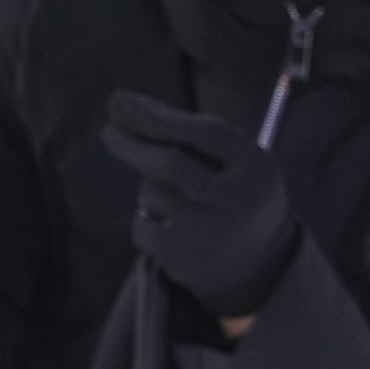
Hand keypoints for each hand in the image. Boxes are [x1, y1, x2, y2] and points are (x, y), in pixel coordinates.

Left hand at [98, 92, 299, 320]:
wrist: (259, 267)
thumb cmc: (233, 194)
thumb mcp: (229, 158)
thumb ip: (183, 127)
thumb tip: (120, 101)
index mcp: (259, 170)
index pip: (208, 133)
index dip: (162, 118)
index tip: (122, 103)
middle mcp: (239, 202)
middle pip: (169, 163)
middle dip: (131, 144)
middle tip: (110, 132)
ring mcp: (211, 234)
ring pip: (151, 192)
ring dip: (150, 188)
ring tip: (177, 204)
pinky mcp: (185, 260)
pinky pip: (142, 224)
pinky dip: (145, 219)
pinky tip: (170, 230)